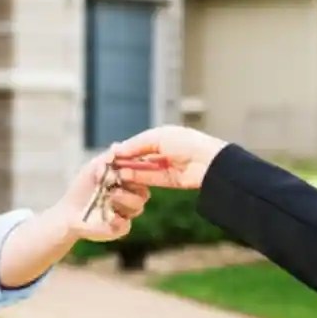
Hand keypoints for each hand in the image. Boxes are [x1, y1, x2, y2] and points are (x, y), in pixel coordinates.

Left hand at [54, 152, 150, 241]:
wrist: (69, 211)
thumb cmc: (82, 187)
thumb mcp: (94, 167)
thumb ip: (107, 157)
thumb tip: (117, 145)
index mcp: (128, 181)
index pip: (142, 174)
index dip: (138, 169)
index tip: (127, 164)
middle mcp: (131, 197)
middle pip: (144, 191)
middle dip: (133, 184)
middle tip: (121, 178)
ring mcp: (127, 213)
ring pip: (138, 206)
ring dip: (125, 199)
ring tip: (111, 196)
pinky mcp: (120, 228)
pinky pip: (126, 224)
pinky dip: (118, 220)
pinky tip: (110, 216)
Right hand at [110, 125, 228, 189]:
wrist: (208, 161)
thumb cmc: (186, 143)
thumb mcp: (158, 137)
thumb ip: (136, 144)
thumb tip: (117, 150)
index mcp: (162, 136)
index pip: (138, 143)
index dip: (124, 148)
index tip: (109, 154)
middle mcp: (163, 151)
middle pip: (139, 157)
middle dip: (125, 160)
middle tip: (108, 165)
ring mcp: (166, 166)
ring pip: (142, 169)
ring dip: (129, 170)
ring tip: (113, 172)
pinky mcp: (169, 181)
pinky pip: (150, 179)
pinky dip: (138, 177)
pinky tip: (125, 176)